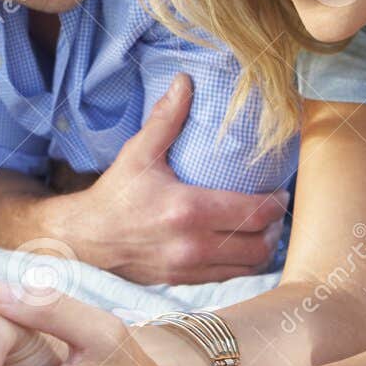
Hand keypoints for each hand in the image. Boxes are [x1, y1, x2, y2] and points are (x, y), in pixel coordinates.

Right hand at [55, 73, 287, 283]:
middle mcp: (194, 244)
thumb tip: (185, 82)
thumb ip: (166, 119)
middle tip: (275, 211)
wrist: (85, 240)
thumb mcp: (139, 153)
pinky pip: (228, 278)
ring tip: (262, 229)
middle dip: (274, 228)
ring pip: (248, 266)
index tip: (279, 192)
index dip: (276, 203)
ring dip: (261, 249)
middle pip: (259, 244)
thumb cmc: (115, 196)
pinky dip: (241, 264)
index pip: (254, 212)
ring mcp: (190, 268)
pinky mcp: (183, 282)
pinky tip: (240, 247)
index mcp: (188, 209)